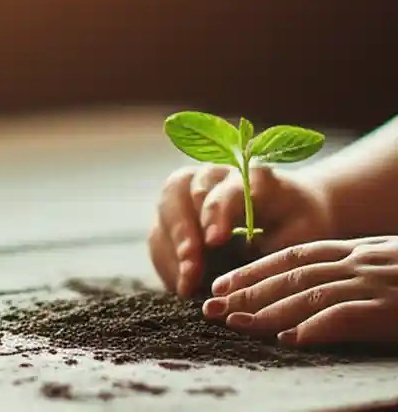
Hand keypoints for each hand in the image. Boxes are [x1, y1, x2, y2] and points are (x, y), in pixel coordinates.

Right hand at [148, 164, 335, 296]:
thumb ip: (276, 244)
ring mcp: (188, 193)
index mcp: (250, 176)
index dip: (216, 213)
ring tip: (185, 284)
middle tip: (191, 267)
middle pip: (181, 191)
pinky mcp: (174, 215)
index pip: (225, 188)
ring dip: (171, 249)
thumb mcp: (303, 234)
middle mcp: (213, 176)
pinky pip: (159, 235)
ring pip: (165, 211)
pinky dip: (166, 261)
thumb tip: (245, 269)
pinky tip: (180, 285)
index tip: (214, 241)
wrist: (292, 214)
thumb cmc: (301, 226)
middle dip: (184, 231)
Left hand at [203, 236, 397, 347]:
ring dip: (268, 311)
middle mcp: (358, 262)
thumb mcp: (387, 259)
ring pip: (309, 295)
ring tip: (235, 324)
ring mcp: (372, 284)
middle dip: (247, 292)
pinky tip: (288, 339)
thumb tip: (313, 283)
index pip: (293, 256)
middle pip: (292, 276)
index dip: (253, 270)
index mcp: (355, 249)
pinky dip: (314, 327)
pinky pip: (345, 316)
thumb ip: (351, 268)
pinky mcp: (388, 309)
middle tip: (211, 308)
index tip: (220, 285)